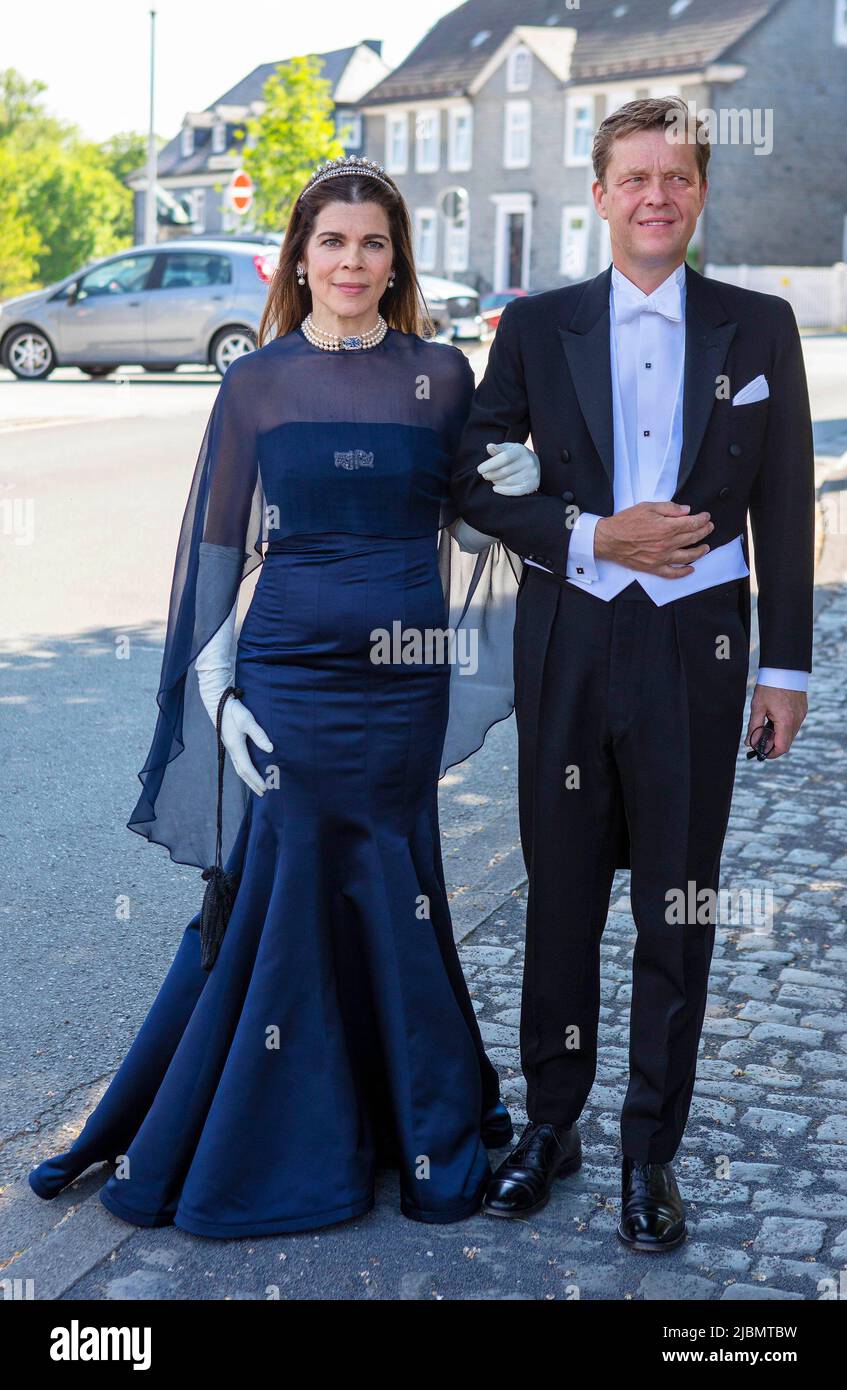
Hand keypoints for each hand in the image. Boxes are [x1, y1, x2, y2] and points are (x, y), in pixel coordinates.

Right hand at [220, 696, 273, 794]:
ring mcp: (230, 747)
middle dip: (252, 783)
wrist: (217, 702)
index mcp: (236, 747)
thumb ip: (258, 734)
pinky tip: (249, 770)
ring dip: (248, 778)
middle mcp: (232, 750)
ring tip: (256, 786)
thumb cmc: (233, 710)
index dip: (256, 779)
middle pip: (242, 772)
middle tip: (262, 793)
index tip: (265, 788)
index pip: (248, 768)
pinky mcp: (230, 743)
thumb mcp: (247, 720)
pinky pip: (237, 762)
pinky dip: (244, 770)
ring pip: (239, 768)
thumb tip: (270, 749)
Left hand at [478, 442, 539, 494]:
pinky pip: (515, 491)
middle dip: (491, 475)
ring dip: (496, 482)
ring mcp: (532, 474)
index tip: (479, 469)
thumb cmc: (516, 456)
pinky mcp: (532, 485)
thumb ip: (498, 449)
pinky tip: (496, 488)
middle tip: (485, 475)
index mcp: (521, 451)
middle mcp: (529, 462)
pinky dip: (503, 491)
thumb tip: (489, 447)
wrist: (535, 464)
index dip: (490, 464)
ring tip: (493, 480)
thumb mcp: (508, 449)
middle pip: (504, 471)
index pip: (504, 458)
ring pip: (508, 482)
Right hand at [594, 501, 713, 577]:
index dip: (702, 520)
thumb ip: (669, 508)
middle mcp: (667, 544)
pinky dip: (683, 572)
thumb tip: (687, 511)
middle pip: (692, 538)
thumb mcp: (648, 507)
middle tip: (709, 528)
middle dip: (704, 532)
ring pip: (687, 557)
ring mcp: (661, 558)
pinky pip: (672, 573)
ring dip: (700, 552)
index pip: (692, 524)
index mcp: (666, 527)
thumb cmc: (625, 522)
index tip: (706, 517)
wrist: (609, 539)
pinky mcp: (654, 568)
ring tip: (706, 548)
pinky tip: (690, 569)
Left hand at [744, 686, 806, 758]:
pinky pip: (793, 724)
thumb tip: (750, 743)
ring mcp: (801, 715)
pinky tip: (774, 718)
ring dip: (778, 735)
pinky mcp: (802, 710)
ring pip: (790, 734)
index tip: (760, 752)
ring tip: (765, 725)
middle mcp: (796, 720)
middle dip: (772, 744)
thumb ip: (754, 727)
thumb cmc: (770, 686)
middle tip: (759, 738)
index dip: (770, 753)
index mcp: (785, 721)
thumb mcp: (758, 707)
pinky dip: (784, 727)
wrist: (785, 668)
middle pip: (786, 742)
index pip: (781, 748)